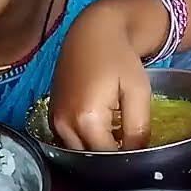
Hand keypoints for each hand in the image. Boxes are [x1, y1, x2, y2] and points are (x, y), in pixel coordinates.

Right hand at [49, 3, 151, 150]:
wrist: (92, 33)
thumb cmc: (119, 58)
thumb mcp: (138, 92)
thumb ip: (138, 127)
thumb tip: (137, 154)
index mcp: (87, 119)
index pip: (108, 157)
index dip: (126, 157)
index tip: (139, 149)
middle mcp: (64, 123)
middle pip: (91, 157)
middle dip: (110, 154)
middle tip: (127, 138)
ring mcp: (54, 120)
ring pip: (78, 151)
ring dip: (96, 146)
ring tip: (114, 128)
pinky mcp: (51, 114)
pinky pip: (69, 139)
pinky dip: (85, 137)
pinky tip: (100, 122)